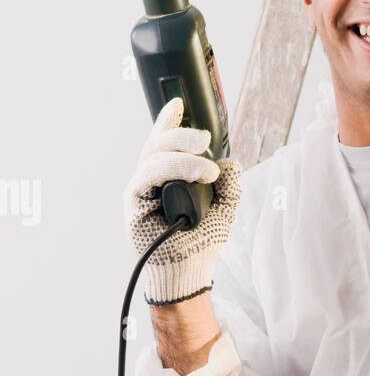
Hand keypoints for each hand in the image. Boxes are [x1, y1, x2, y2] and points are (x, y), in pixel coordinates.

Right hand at [123, 97, 242, 304]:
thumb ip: (228, 186)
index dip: (168, 121)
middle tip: (206, 139)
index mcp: (165, 179)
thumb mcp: (223, 210)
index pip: (164, 144)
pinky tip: (199, 175)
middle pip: (158, 143)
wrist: (188, 272)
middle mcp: (148, 180)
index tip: (179, 103)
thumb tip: (230, 164)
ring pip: (155, 156)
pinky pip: (149, 174)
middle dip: (181, 134)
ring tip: (209, 169)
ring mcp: (138, 190)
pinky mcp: (133, 201)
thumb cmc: (199, 243)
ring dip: (184, 156)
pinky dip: (175, 169)